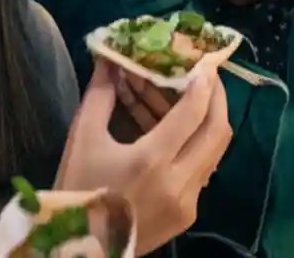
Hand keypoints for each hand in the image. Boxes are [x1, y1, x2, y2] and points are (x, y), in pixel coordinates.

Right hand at [55, 59, 232, 253]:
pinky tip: (174, 129)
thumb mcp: (83, 138)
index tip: (203, 59)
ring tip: (188, 96)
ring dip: (205, 121)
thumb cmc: (76, 189)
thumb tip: (111, 55)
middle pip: (217, 131)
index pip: (193, 112)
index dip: (203, 82)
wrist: (78, 247)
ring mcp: (188, 202)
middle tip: (206, 75)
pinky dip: (194, 144)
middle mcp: (178, 182)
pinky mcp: (188, 214)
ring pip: (214, 151)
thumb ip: (101, 93)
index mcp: (151, 161)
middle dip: (216, 98)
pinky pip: (202, 170)